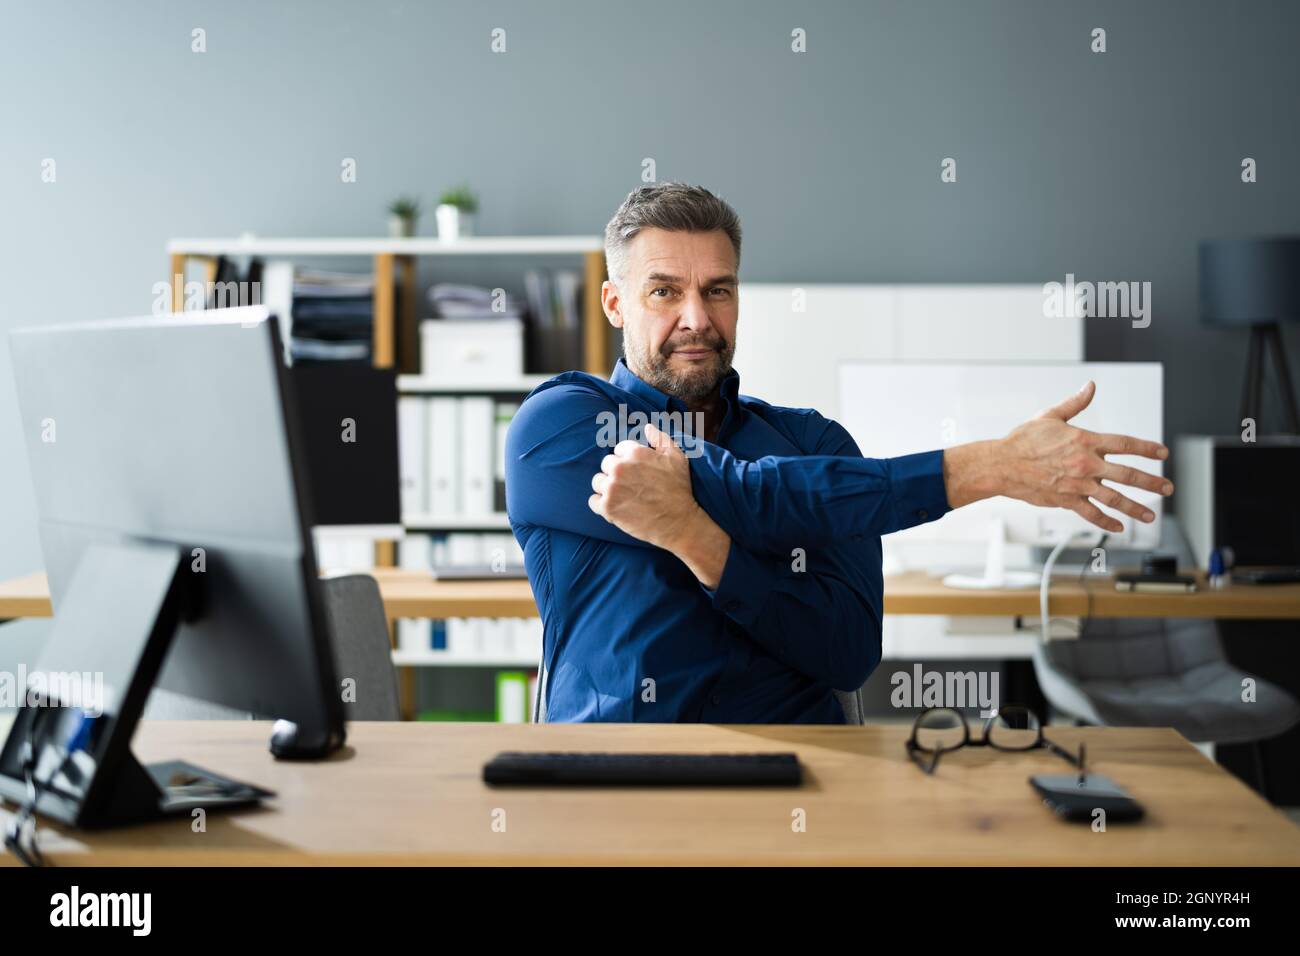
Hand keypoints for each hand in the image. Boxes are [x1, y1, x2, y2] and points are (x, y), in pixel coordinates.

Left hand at [588, 422, 729, 585]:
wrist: (679, 522)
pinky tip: (615, 508)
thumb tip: (647, 427)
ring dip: (606, 488)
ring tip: (623, 497)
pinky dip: (601, 505)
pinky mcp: (607, 507)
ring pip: (597, 482)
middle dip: (616, 474)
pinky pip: (593, 501)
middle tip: (631, 486)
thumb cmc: (679, 489)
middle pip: (606, 465)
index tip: (637, 473)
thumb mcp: (677, 457)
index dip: (628, 461)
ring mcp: (612, 488)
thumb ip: (660, 439)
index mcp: (634, 453)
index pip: (618, 450)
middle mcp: (620, 468)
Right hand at [944, 381, 1172, 532]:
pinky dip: (1106, 521)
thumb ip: (1075, 403)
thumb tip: (1090, 387)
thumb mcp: (1050, 416)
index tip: (1163, 454)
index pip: (1125, 444)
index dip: (1147, 448)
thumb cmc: (1022, 441)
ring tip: (1151, 515)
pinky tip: (1118, 526)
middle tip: (1167, 488)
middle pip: (1128, 474)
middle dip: (1152, 482)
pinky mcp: (1066, 500)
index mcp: (1085, 441)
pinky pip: (1091, 513)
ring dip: (1136, 508)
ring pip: (1114, 498)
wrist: (1002, 464)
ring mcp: (1078, 484)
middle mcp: (1086, 463)